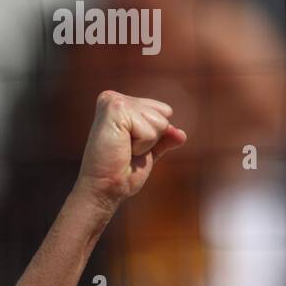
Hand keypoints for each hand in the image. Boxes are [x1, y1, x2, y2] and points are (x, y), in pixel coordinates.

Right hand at [74, 90, 185, 208]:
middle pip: (164, 113)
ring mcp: (113, 101)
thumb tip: (181, 134)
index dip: (156, 134)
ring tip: (124, 149)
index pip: (163, 111)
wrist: (105, 187)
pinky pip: (150, 131)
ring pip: (160, 122)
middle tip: (127, 149)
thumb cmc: (122, 171)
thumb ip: (164, 139)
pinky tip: (122, 149)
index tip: (130, 146)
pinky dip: (142, 145)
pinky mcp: (115, 110)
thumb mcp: (149, 151)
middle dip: (153, 137)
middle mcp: (114, 97)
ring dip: (147, 143)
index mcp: (120, 103)